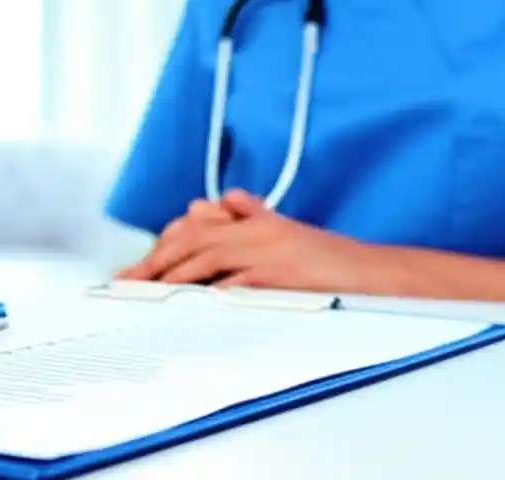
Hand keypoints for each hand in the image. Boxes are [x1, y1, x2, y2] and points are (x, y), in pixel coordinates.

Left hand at [116, 190, 378, 292]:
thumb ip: (255, 218)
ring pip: (206, 255)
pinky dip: (209, 292)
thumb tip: (226, 200)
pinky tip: (187, 304)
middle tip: (125, 283)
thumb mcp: (288, 235)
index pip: (194, 226)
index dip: (161, 246)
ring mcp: (270, 250)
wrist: (379, 277)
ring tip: (143, 293)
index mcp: (255, 222)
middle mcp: (257, 230)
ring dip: (170, 274)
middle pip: (191, 239)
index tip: (135, 269)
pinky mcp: (282, 274)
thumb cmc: (333, 263)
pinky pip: (236, 282)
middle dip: (154, 261)